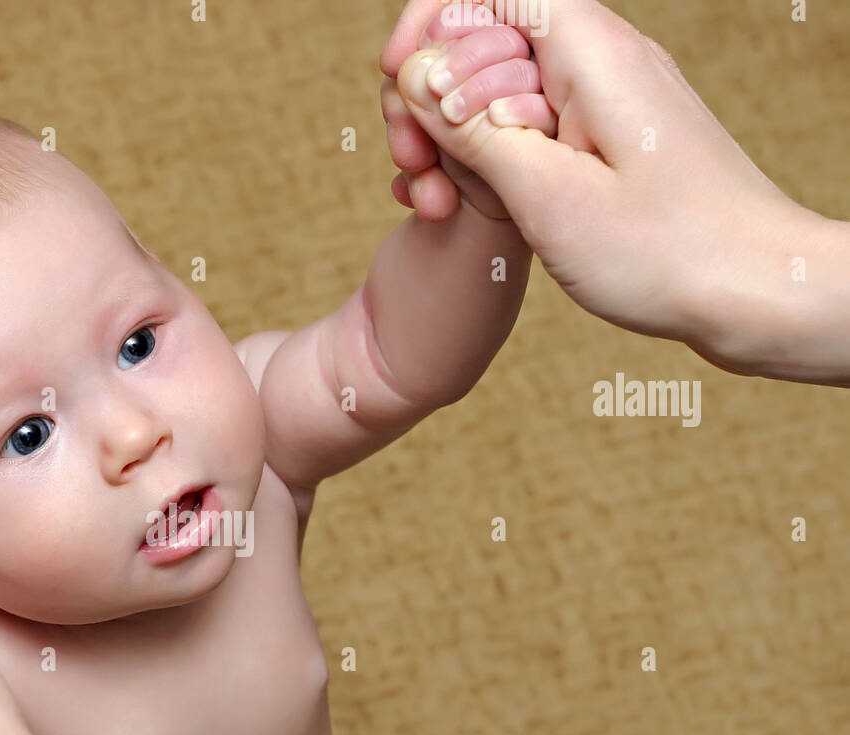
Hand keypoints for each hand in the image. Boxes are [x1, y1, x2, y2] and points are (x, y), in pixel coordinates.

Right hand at [381, 0, 807, 366]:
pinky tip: (460, 210)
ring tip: (433, 203)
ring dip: (452, 138)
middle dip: (431, 94)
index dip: (430, 26)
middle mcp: (600, 61)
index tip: (393, 83)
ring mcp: (604, 102)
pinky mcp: (605, 142)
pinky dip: (486, 160)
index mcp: (590, 53)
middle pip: (487, 37)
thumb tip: (417, 77)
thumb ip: (473, 129)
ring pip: (501, 87)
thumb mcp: (547, 195)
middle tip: (408, 166)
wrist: (755, 293)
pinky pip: (528, 127)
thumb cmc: (663, 252)